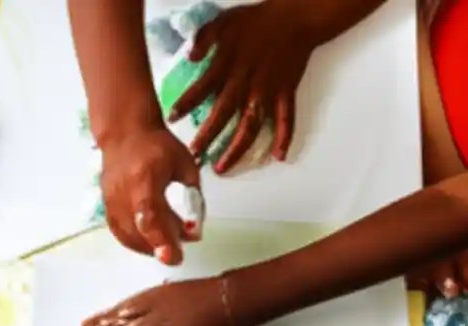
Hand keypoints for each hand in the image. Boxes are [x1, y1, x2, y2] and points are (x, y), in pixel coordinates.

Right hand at [98, 126, 201, 265]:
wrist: (125, 133)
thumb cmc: (158, 146)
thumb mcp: (186, 166)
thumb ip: (193, 197)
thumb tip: (193, 231)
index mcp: (144, 178)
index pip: (150, 216)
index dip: (161, 240)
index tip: (175, 257)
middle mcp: (122, 192)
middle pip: (138, 231)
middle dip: (160, 247)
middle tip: (179, 253)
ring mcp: (111, 200)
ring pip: (127, 236)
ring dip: (148, 247)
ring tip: (166, 247)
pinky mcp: (106, 205)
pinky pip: (119, 232)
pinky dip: (135, 242)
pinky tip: (149, 242)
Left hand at [168, 0, 312, 172]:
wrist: (295, 17)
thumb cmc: (257, 20)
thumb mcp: (223, 22)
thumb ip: (204, 39)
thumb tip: (190, 57)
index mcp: (228, 66)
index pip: (201, 89)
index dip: (185, 105)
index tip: (172, 120)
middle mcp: (246, 83)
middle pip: (223, 115)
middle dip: (207, 137)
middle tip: (193, 155)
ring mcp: (267, 91)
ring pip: (251, 126)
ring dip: (236, 149)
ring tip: (222, 167)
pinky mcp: (286, 93)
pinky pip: (286, 119)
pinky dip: (285, 138)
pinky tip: (278, 156)